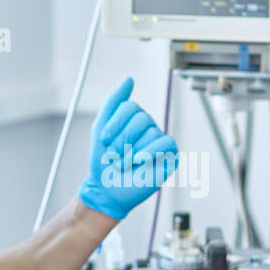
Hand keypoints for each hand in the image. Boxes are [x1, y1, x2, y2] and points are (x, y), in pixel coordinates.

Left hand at [77, 77, 178, 220]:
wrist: (107, 190)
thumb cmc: (103, 162)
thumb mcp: (100, 128)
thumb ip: (113, 102)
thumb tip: (129, 79)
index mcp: (133, 118)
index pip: (130, 107)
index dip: (115, 125)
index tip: (104, 140)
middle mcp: (149, 127)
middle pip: (141, 118)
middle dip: (122, 139)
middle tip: (114, 156)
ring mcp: (160, 140)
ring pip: (151, 132)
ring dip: (131, 152)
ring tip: (125, 164)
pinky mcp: (169, 155)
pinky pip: (166, 143)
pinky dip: (150, 153)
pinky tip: (140, 162)